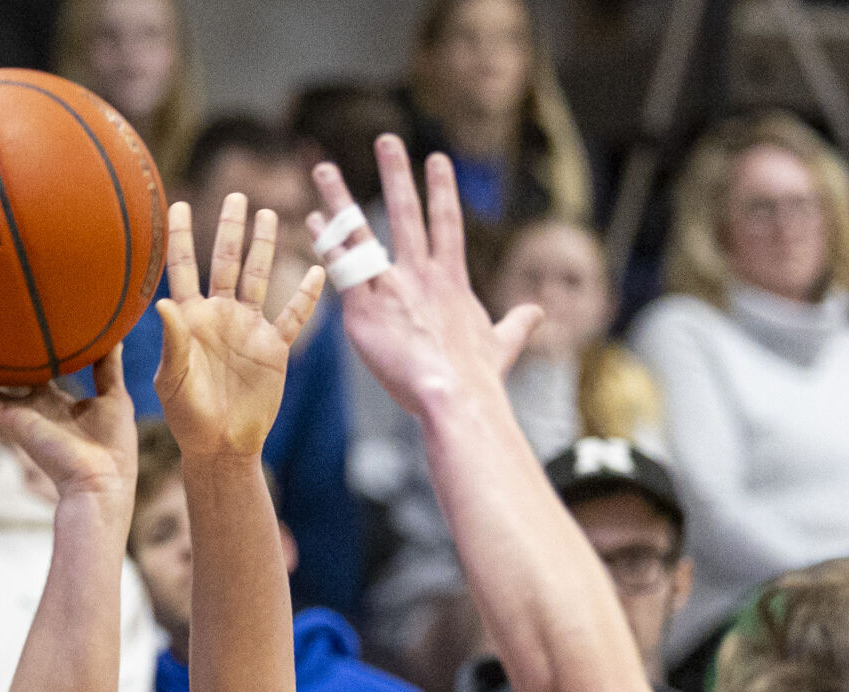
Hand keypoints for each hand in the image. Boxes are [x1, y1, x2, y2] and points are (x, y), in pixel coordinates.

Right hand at [0, 349, 134, 509]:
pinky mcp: (10, 422)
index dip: (19, 354)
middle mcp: (32, 405)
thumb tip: (114, 336)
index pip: (31, 371)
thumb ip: (108, 368)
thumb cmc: (113, 447)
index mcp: (56, 401)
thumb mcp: (114, 397)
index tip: (7, 332)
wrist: (104, 481)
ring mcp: (17, 414)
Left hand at [154, 194, 323, 457]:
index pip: (183, 267)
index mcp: (190, 318)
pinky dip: (306, 296)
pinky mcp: (274, 348)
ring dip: (264, 247)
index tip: (177, 204)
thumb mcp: (173, 380)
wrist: (221, 446)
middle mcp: (220, 315)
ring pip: (259, 278)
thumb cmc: (187, 416)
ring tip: (269, 215)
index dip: (181, 236)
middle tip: (237, 195)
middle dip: (231, 228)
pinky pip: (293, 316)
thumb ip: (172, 341)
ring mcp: (249, 329)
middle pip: (226, 261)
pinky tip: (317, 271)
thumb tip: (163, 302)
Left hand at [308, 136, 543, 418]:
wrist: (454, 394)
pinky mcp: (365, 310)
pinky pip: (340, 270)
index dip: (442, 189)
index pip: (447, 223)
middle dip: (396, 174)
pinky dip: (326, 244)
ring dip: (339, 199)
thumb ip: (517, 323)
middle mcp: (420, 274)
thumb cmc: (478, 378)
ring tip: (322, 168)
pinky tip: (311, 221)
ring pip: (360, 234)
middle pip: (405, 212)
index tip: (437, 159)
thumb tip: (538, 313)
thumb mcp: (502, 344)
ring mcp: (390, 288)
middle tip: (386, 140)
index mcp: (451, 280)